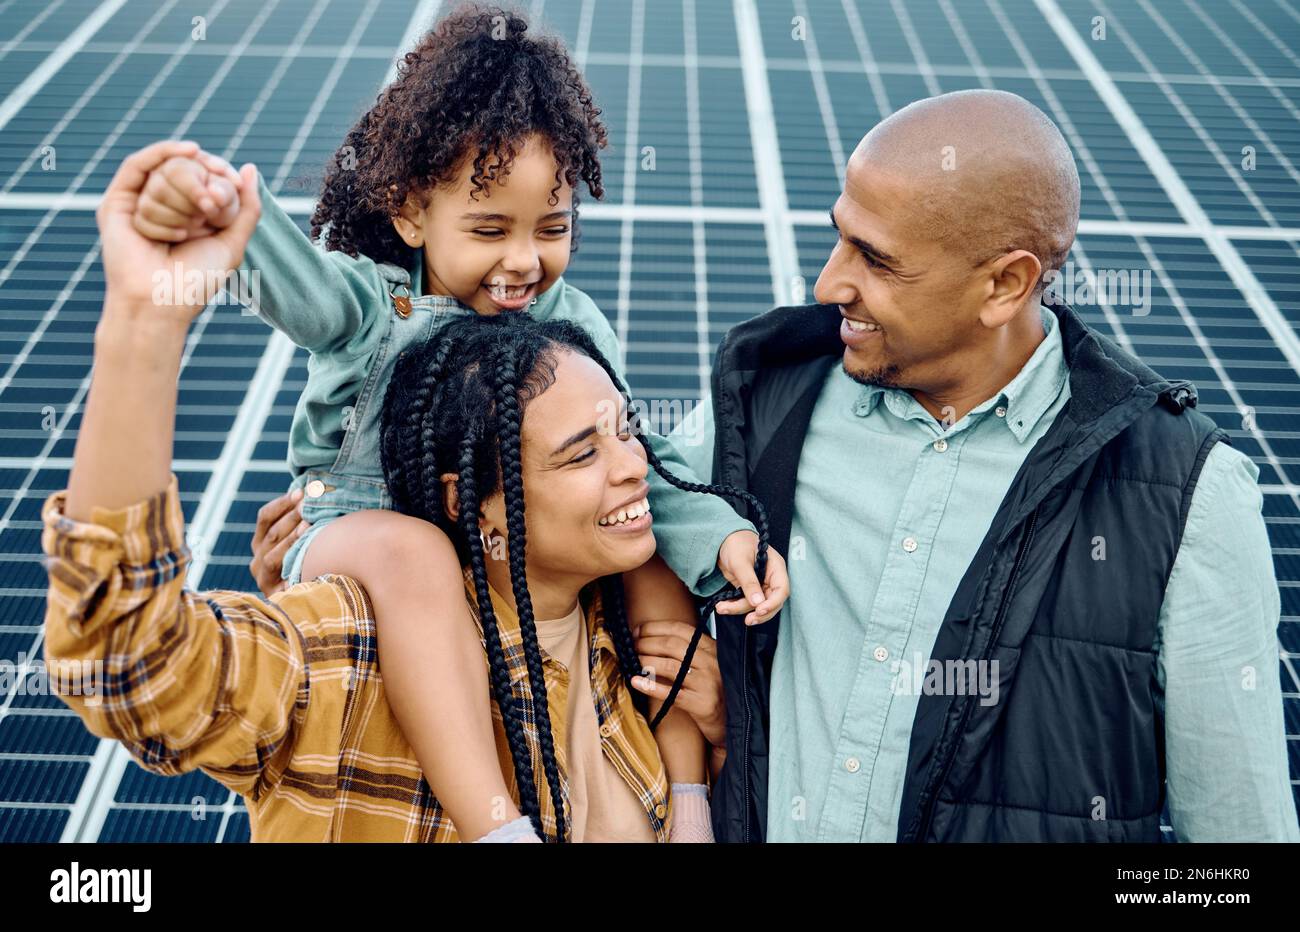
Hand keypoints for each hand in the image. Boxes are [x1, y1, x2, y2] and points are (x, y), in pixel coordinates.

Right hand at [97, 140, 259, 320]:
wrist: (160, 302)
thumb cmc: (197, 280)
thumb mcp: (232, 242)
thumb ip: (247, 208)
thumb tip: (250, 169)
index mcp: (191, 214)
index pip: (206, 175)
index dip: (219, 170)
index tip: (233, 179)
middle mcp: (166, 206)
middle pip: (185, 169)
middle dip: (202, 183)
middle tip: (211, 206)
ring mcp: (139, 203)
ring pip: (164, 173)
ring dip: (181, 200)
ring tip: (186, 232)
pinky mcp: (116, 204)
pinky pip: (137, 165)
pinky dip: (160, 156)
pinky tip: (187, 152)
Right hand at [249, 488, 307, 595]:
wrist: (307, 609)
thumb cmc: (309, 569)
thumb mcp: (300, 545)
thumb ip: (301, 523)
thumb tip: (313, 494)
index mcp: (261, 543)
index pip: (265, 518)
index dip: (281, 503)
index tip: (300, 491)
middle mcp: (257, 559)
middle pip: (271, 532)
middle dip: (291, 514)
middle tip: (309, 501)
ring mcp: (262, 575)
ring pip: (273, 548)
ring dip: (291, 531)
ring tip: (308, 519)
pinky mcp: (270, 589)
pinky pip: (279, 566)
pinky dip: (292, 551)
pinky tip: (308, 540)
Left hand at [630, 620, 723, 748]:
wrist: (733, 721)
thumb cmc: (714, 689)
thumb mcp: (708, 664)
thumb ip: (689, 650)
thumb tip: (651, 637)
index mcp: (712, 648)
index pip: (680, 629)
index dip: (655, 628)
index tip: (637, 630)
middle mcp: (711, 662)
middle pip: (671, 645)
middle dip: (646, 642)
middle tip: (631, 645)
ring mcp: (706, 683)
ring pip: (669, 666)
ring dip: (646, 660)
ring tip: (632, 660)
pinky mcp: (701, 704)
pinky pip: (670, 693)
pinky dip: (650, 686)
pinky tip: (635, 681)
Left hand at [713, 530, 788, 624]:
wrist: (722, 540)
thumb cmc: (736, 543)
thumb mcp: (741, 561)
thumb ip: (749, 582)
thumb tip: (758, 603)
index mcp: (775, 568)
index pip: (782, 590)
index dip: (773, 603)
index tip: (759, 610)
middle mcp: (770, 579)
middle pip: (771, 603)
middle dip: (758, 613)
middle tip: (747, 620)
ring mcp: (760, 585)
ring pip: (755, 605)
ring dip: (739, 609)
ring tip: (721, 608)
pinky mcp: (748, 590)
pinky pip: (745, 602)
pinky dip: (734, 606)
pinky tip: (723, 606)